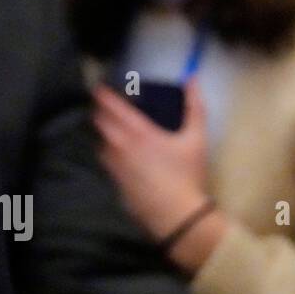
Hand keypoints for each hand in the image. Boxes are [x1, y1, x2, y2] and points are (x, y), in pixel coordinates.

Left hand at [93, 79, 213, 240]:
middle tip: (104, 104)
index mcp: (138, 132)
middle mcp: (120, 145)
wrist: (176, 214)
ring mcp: (114, 163)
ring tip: (109, 125)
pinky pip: (104, 158)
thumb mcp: (196, 139)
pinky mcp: (113, 178)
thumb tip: (192, 79)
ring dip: (102, 130)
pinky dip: (107, 149)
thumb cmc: (187, 174)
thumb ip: (194, 107)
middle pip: (99, 120)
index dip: (102, 94)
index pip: (112, 106)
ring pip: (100, 139)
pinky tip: (117, 150)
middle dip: (99, 110)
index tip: (98, 87)